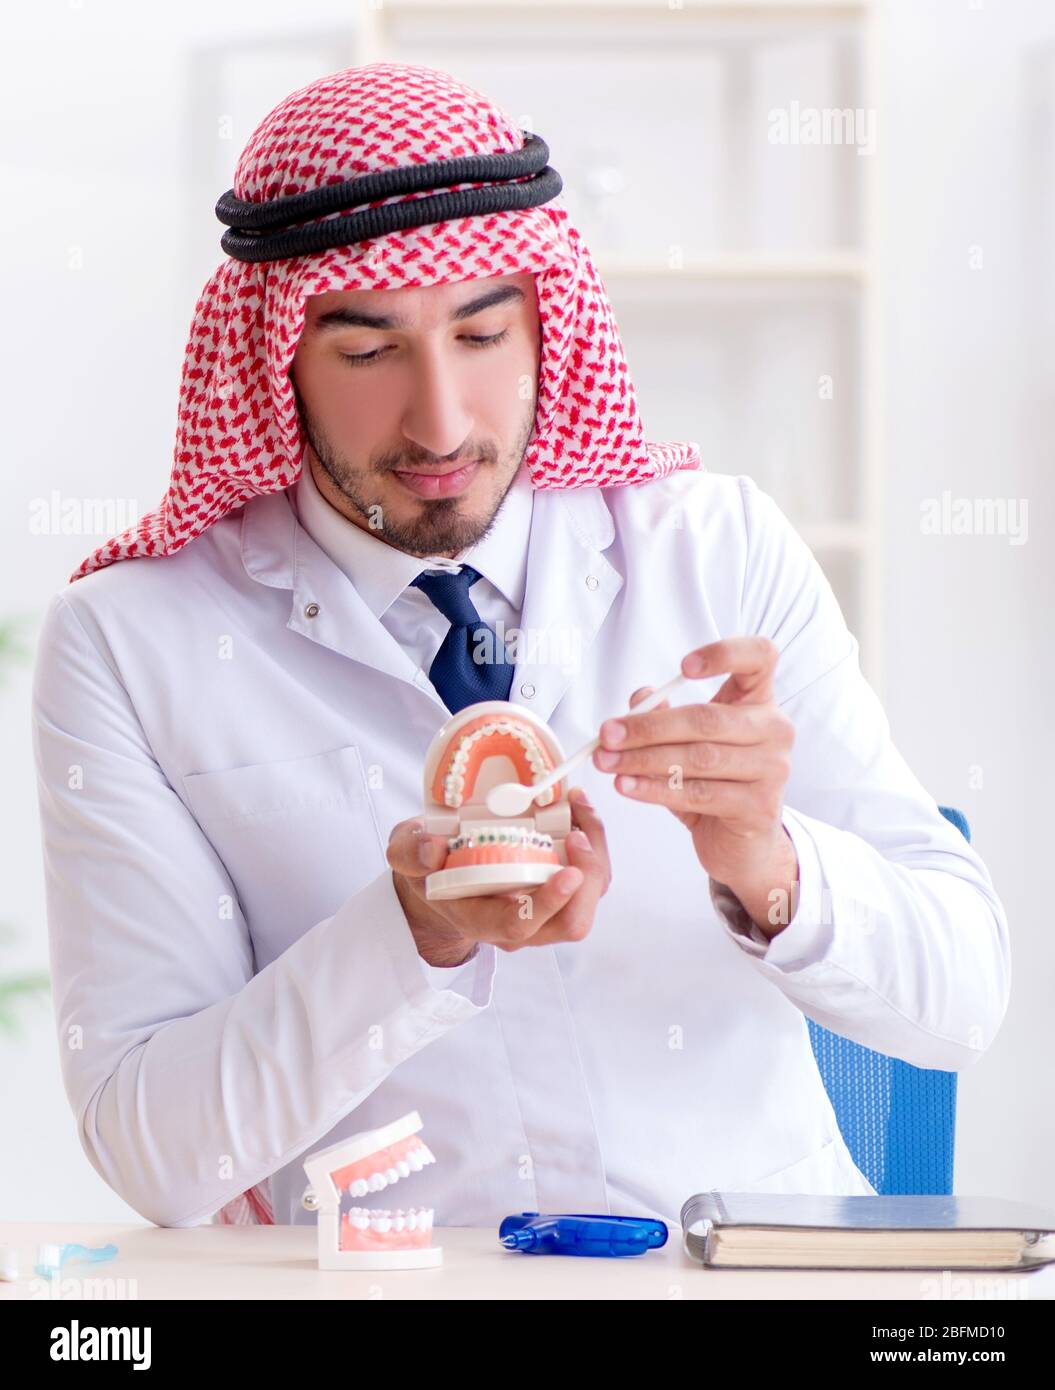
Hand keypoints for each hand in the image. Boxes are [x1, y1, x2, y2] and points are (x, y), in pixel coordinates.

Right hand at [389, 787, 611, 964]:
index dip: (549, 903)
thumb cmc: (425, 867)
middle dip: (587, 878)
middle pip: (571, 922)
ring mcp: (543, 912)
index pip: (521, 924)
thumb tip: (433, 850)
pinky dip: (593, 844)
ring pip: (588, 900)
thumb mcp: (403, 854)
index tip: (568, 872)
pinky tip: (578, 810)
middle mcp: (519, 925)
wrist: (438, 876)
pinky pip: (590, 878)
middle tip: (578, 832)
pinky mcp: (558, 892)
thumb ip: (409, 853)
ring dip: (595, 857)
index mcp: (481, 920)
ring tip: (580, 808)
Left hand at [592, 636, 798, 931]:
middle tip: (607, 734)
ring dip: (643, 760)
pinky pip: (698, 794)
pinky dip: (655, 790)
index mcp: (760, 701)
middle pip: (707, 718)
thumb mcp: (688, 743)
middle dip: (648, 727)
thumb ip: (665, 714)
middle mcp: (774, 729)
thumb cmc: (715, 782)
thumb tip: (639, 698)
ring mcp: (772, 769)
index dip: (724, 653)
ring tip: (607, 762)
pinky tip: (628, 786)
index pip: (760, 657)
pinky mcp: (758, 807)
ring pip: (699, 758)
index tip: (682, 667)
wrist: (742, 843)